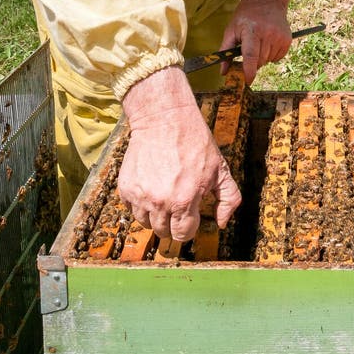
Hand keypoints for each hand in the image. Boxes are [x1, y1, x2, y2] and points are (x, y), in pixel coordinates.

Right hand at [118, 66, 240, 240]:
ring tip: (163, 195)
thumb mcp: (221, 169)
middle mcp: (160, 202)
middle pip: (163, 232)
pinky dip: (139, 202)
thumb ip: (228, 199)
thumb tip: (221, 223)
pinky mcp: (126, 187)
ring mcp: (140, 195)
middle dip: (172, 222)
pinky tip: (150, 186)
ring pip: (145, 223)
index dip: (188, 227)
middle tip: (177, 204)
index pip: (183, 234)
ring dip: (154, 214)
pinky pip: (131, 208)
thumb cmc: (195, 142)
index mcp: (185, 201)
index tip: (189, 216)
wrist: (164, 119)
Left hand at [220, 0, 293, 83]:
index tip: (247, 81)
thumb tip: (223, 72)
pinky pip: (278, 57)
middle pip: (259, 61)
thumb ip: (226, 51)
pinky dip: (272, 55)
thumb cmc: (246, 14)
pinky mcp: (287, 39)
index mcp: (251, 31)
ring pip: (268, 61)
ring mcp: (279, 37)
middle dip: (252, 62)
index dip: (249, 71)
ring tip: (259, 42)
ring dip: (262, 58)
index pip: (251, 56)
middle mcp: (268, 34)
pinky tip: (268, 42)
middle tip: (249, 49)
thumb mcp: (232, 28)